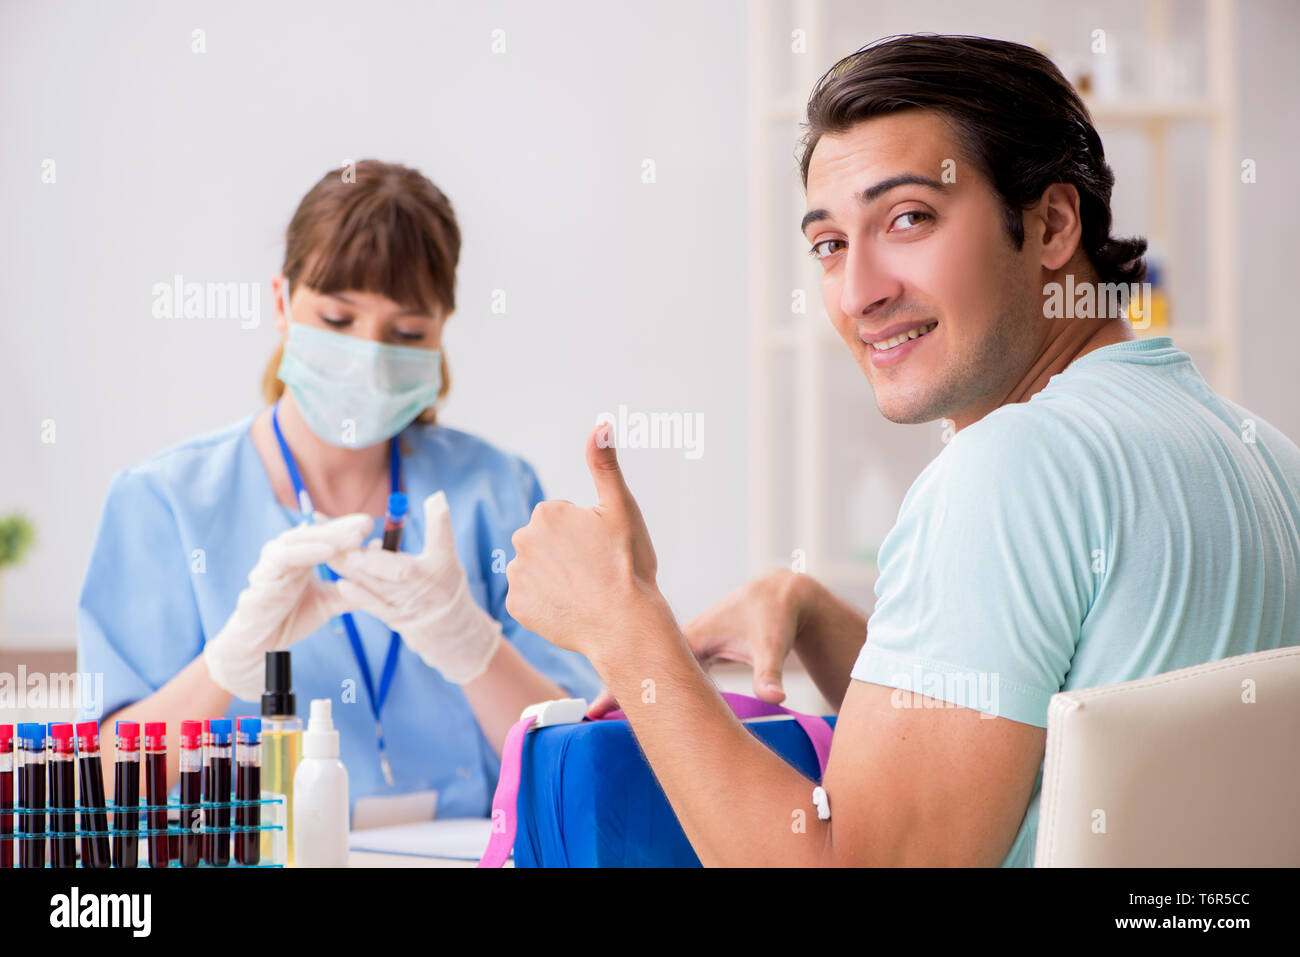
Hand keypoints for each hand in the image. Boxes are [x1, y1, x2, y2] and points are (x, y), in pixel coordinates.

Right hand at [203, 512, 373, 699]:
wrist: (262, 647)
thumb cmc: (292, 619)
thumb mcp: (329, 603)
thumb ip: (351, 590)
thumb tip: (380, 578)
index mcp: (300, 556)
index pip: (323, 533)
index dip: (346, 527)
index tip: (371, 524)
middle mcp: (284, 554)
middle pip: (313, 532)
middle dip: (341, 527)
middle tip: (366, 524)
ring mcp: (271, 564)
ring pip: (298, 540)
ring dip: (327, 536)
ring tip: (353, 537)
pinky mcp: (262, 578)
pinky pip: (282, 558)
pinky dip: (305, 551)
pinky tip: (328, 550)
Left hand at [329, 491, 501, 683]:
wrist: (450, 629)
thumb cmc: (447, 585)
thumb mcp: (448, 554)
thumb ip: (440, 524)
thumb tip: (436, 495)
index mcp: (427, 568)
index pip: (407, 550)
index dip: (390, 540)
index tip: (367, 537)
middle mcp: (411, 587)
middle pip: (377, 565)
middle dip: (351, 547)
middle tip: (327, 529)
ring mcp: (398, 603)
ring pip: (367, 581)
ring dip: (344, 564)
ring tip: (323, 545)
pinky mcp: (388, 615)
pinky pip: (369, 603)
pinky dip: (355, 593)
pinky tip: (339, 581)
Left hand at [505, 423, 670, 665]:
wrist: (626, 626)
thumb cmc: (628, 565)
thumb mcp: (622, 508)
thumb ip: (604, 464)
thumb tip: (600, 423)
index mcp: (547, 513)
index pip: (562, 518)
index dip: (586, 533)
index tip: (602, 550)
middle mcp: (522, 540)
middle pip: (545, 542)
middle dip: (565, 552)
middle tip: (594, 571)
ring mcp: (517, 576)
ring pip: (536, 569)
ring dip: (554, 576)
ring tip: (584, 591)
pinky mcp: (516, 607)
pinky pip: (530, 598)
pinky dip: (545, 602)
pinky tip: (569, 608)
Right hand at [588, 569, 804, 717]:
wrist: (780, 595)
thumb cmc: (774, 616)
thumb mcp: (772, 644)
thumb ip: (770, 673)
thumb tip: (775, 699)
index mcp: (691, 637)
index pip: (646, 662)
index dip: (620, 685)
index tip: (594, 709)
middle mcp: (682, 639)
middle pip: (641, 663)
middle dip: (614, 685)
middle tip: (588, 714)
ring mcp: (687, 645)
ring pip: (651, 665)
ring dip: (629, 682)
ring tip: (602, 711)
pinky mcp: (695, 652)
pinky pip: (666, 668)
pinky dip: (652, 681)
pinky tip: (642, 699)